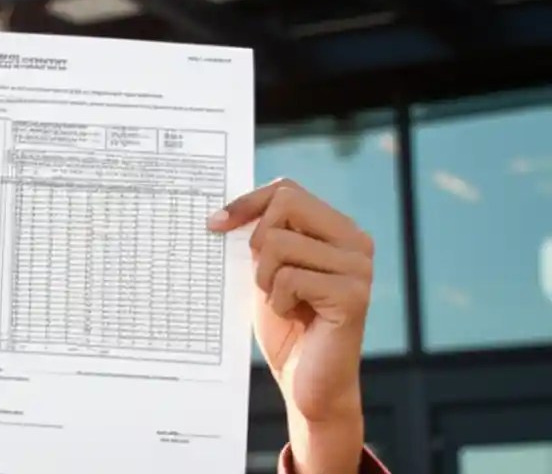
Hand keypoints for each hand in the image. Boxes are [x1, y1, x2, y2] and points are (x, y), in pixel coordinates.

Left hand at [209, 178, 373, 471]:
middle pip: (285, 204)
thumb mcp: (267, 269)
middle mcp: (355, 241)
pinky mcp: (352, 295)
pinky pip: (288, 277)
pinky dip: (278, 301)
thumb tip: (224, 209)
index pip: (286, 190)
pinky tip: (296, 317)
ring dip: (266, 279)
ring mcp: (358, 267)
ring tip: (285, 303)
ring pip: (278, 243)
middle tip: (266, 279)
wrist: (306, 383)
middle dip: (258, 242)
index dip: (246, 202)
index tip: (215, 224)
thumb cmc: (286, 325)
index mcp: (338, 229)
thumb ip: (261, 235)